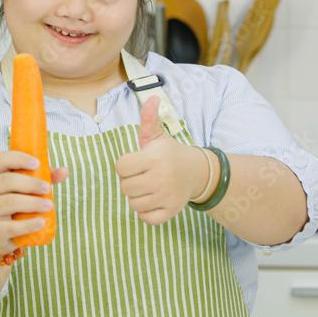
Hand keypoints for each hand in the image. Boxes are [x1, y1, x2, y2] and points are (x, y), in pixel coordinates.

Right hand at [0, 151, 68, 254]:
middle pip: (7, 181)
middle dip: (31, 184)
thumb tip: (65, 171)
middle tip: (47, 189)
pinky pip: (10, 226)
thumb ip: (43, 177)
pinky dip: (28, 224)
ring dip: (32, 203)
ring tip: (49, 206)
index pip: (1, 159)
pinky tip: (41, 222)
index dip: (19, 159)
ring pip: (10, 202)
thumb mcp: (24, 189)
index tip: (37, 164)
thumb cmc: (13, 205)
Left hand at [115, 96, 206, 225]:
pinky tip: (152, 201)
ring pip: (133, 204)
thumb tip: (152, 97)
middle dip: (131, 181)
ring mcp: (165, 197)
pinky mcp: (170, 211)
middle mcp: (160, 178)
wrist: (196, 172)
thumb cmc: (169, 153)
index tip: (136, 162)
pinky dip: (146, 213)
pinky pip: (146, 218)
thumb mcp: (158, 136)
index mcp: (153, 158)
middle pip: (125, 187)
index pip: (121, 167)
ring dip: (137, 197)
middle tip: (143, 175)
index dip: (125, 165)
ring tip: (148, 187)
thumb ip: (149, 118)